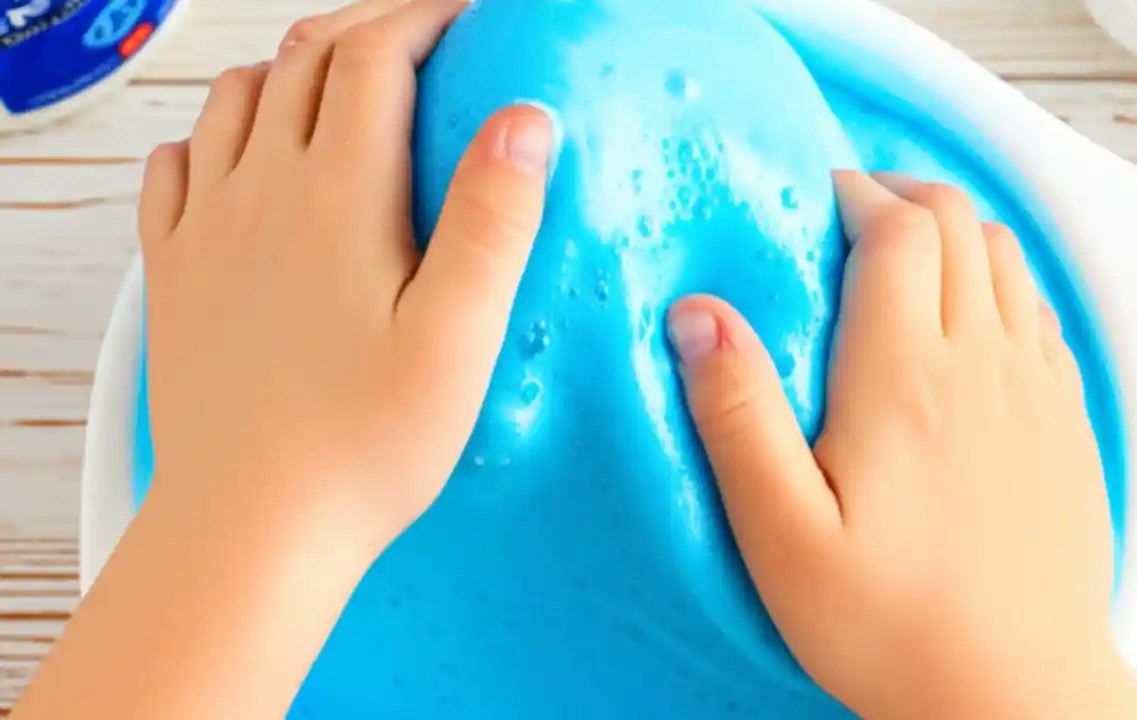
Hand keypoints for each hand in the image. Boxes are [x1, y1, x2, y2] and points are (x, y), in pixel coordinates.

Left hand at [140, 0, 554, 551]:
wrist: (251, 526)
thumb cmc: (364, 444)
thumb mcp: (459, 337)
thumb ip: (492, 219)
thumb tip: (523, 119)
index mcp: (338, 196)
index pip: (374, 57)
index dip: (424, 16)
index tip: (468, 15)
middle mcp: (261, 191)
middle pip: (305, 58)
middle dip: (368, 26)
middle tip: (420, 35)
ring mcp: (206, 228)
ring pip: (237, 97)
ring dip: (293, 68)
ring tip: (341, 83)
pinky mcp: (173, 272)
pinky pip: (176, 163)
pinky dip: (215, 131)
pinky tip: (242, 156)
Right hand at [668, 172, 1136, 717]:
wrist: (1016, 695)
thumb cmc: (889, 625)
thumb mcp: (782, 534)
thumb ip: (738, 417)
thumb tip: (698, 315)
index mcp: (907, 375)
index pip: (900, 231)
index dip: (858, 193)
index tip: (818, 196)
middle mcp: (984, 361)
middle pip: (960, 222)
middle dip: (904, 193)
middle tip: (853, 209)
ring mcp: (1037, 389)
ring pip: (1008, 257)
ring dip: (956, 229)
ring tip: (907, 248)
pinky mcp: (1069, 423)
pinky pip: (1042, 311)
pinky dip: (1002, 280)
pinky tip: (971, 314)